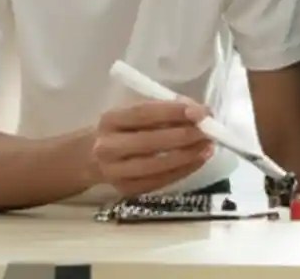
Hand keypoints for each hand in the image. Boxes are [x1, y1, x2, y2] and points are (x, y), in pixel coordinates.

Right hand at [90, 100, 213, 196]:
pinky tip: (197, 160)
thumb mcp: (135, 112)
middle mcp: (106, 146)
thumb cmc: (124, 128)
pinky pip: (158, 182)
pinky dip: (182, 171)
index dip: (172, 112)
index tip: (200, 111)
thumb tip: (202, 112)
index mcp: (110, 120)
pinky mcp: (125, 190)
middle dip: (184, 136)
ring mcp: (114, 172)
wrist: (91, 157)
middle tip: (209, 131)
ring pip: (154, 166)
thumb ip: (165, 109)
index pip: (143, 113)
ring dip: (186, 156)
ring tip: (208, 146)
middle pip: (149, 142)